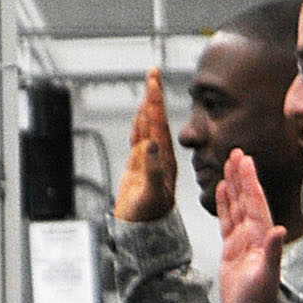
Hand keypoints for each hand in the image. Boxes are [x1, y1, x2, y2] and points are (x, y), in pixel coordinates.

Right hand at [115, 70, 176, 222]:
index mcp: (163, 157)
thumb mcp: (150, 191)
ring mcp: (150, 159)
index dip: (156, 100)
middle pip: (155, 118)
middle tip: (154, 72)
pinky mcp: (140, 166)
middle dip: (153, 95)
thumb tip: (152, 143)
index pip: (159, 122)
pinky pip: (139, 139)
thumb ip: (151, 168)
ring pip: (147, 126)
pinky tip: (140, 116)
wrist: (143, 230)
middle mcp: (159, 155)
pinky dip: (139, 125)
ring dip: (148, 106)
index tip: (155, 80)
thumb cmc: (148, 215)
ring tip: (150, 87)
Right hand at [216, 150, 285, 302]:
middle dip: (242, 175)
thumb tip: (278, 230)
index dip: (250, 181)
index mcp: (262, 237)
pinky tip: (223, 190)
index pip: (256, 202)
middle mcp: (254, 235)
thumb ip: (272, 252)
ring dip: (234, 185)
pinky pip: (227, 220)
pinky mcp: (231, 248)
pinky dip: (224, 205)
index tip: (246, 160)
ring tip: (229, 164)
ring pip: (237, 206)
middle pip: (247, 198)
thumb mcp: (266, 276)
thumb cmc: (259, 300)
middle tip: (237, 152)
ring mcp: (243, 240)